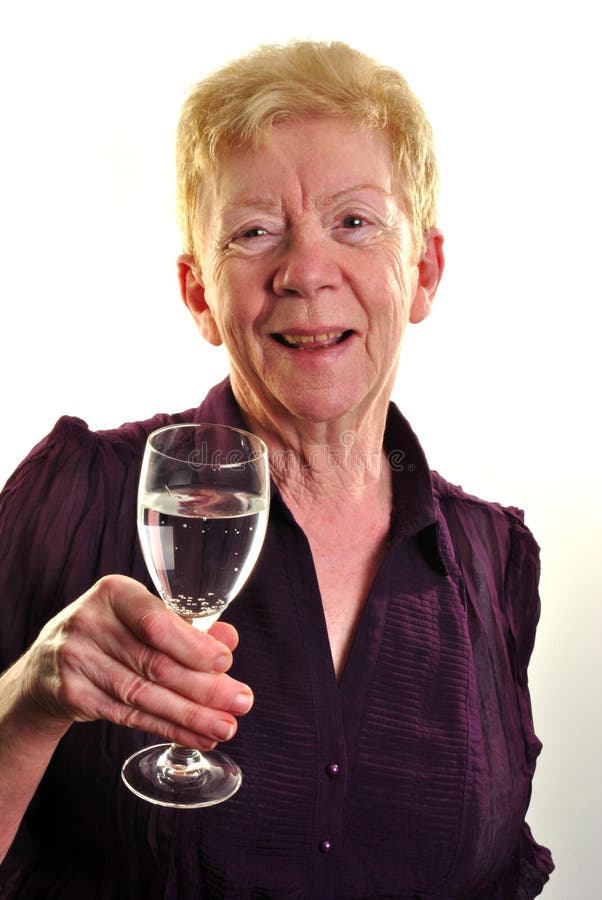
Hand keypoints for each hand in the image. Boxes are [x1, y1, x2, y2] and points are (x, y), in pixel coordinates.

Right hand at [16, 574, 252, 748]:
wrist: (44, 668)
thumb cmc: (107, 635)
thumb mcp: (139, 619)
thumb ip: (185, 627)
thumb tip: (229, 639)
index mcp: (113, 592)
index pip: (156, 622)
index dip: (193, 646)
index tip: (226, 663)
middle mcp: (89, 622)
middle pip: (155, 663)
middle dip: (204, 687)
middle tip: (241, 702)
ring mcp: (75, 660)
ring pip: (145, 694)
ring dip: (191, 715)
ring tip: (226, 726)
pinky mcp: (71, 695)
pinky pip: (130, 716)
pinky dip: (168, 729)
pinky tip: (197, 735)